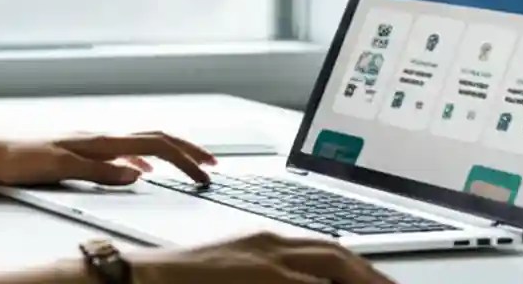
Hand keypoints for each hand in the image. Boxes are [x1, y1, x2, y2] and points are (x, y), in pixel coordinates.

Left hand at [0, 131, 217, 186]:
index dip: (185, 157)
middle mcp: (98, 138)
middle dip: (186, 151)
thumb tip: (137, 175)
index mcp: (100, 140)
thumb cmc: (19, 159)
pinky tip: (140, 173)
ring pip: (140, 145)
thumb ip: (100, 171)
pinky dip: (142, 161)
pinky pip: (122, 153)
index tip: (206, 173)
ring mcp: (91, 144)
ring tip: (186, 166)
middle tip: (211, 166)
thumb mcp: (62, 168)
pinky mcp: (81, 152)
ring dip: (168, 154)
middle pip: (154, 140)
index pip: (154, 145)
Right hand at [129, 231, 396, 283]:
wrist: (142, 278)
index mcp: (267, 242)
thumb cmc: (185, 282)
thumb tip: (308, 282)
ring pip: (330, 261)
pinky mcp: (259, 274)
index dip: (361, 269)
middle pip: (337, 252)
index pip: (328, 251)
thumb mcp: (238, 274)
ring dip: (361, 277)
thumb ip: (272, 275)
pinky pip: (305, 281)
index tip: (381, 283)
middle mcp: (271, 243)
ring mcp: (265, 258)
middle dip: (372, 274)